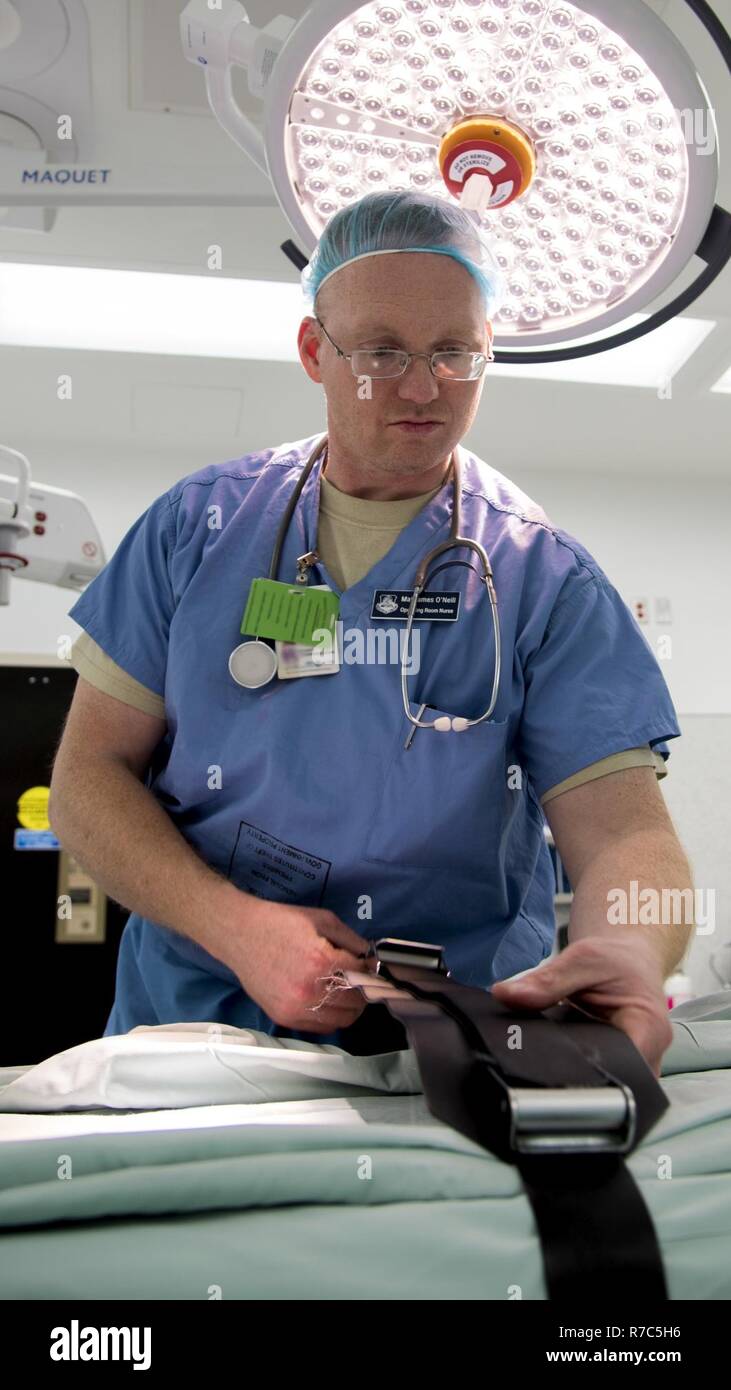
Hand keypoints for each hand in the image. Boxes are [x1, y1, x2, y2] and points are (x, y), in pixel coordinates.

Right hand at [222, 896, 371, 1033]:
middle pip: (356, 1001)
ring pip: (342, 1020)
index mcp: (321, 961)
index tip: (370, 967)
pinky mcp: (284, 1017)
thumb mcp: (321, 920)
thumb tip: (370, 956)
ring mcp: (296, 1008)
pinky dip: (330, 1017)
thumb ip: (351, 939)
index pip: (363, 975)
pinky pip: (320, 1027)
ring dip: (350, 1007)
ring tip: (346, 993)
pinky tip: (327, 1002)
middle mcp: (310, 989)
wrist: (240, 934)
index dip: (371, 970)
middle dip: (363, 989)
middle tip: (360, 980)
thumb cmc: (280, 923)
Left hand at [491, 933, 673, 1076]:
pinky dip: (582, 1069)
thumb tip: (507, 995)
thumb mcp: (581, 959)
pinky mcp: (627, 1065)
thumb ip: (546, 981)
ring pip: (609, 1084)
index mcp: (647, 1026)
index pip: (622, 1068)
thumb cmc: (616, 957)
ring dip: (579, 1074)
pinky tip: (563, 1055)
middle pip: (615, 1082)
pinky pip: (606, 1076)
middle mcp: (650, 1051)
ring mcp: (642, 1062)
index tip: (551, 1064)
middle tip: (540, 1061)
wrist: (630, 956)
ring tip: (550, 1057)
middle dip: (576, 1076)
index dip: (585, 1072)